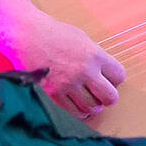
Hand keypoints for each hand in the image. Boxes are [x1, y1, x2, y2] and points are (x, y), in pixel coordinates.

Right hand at [5, 13, 125, 119]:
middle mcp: (84, 71)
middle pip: (110, 97)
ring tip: (87, 99)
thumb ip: (96, 57)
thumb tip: (105, 73)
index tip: (109, 79)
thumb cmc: (54, 34)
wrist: (26, 36)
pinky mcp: (53, 94)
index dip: (115, 80)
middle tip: (101, 94)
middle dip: (108, 97)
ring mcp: (68, 84)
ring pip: (91, 108)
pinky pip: (72, 111)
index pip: (119, 76)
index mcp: (95, 56)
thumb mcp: (82, 39)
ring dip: (92, 106)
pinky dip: (77, 111)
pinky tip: (76, 104)